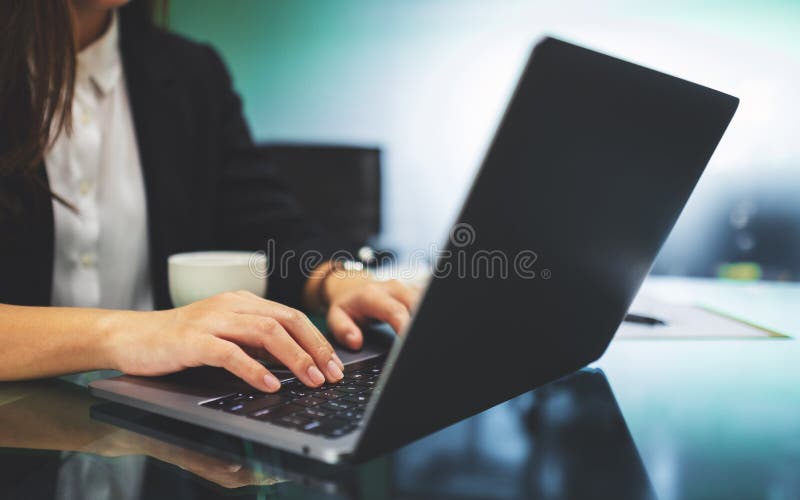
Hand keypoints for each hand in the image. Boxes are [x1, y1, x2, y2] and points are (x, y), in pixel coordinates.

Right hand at [104, 291, 344, 391]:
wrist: (131, 337)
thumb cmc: (180, 341)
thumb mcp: (225, 336)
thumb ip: (255, 344)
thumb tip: (293, 362)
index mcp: (243, 302)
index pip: (291, 317)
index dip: (318, 340)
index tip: (335, 364)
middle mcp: (231, 305)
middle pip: (286, 321)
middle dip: (315, 349)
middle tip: (332, 374)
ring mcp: (212, 321)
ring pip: (265, 333)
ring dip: (294, 359)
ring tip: (311, 380)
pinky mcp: (193, 340)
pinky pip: (231, 353)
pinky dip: (254, 369)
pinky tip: (270, 384)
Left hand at [322, 273, 421, 349]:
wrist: (353, 287)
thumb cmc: (347, 306)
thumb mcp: (336, 317)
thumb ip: (343, 329)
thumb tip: (356, 341)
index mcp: (373, 294)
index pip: (395, 311)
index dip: (406, 327)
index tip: (409, 345)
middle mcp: (393, 288)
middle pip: (417, 305)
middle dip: (420, 325)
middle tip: (420, 345)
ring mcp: (406, 288)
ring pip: (426, 301)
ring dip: (426, 319)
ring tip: (427, 337)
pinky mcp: (415, 291)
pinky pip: (427, 301)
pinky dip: (428, 314)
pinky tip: (426, 327)